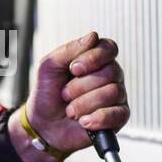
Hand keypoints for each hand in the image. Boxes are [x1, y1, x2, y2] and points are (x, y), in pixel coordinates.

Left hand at [8, 31, 127, 161]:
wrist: (43, 124)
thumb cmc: (47, 93)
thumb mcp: (49, 66)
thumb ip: (70, 49)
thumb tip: (93, 37)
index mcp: (97, 60)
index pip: (109, 48)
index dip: (93, 57)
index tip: (73, 69)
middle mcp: (111, 76)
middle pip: (110, 72)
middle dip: (81, 85)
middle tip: (65, 94)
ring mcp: (116, 97)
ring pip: (112, 92)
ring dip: (84, 103)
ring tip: (70, 110)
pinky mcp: (118, 118)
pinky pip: (117, 114)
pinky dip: (97, 118)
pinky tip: (83, 121)